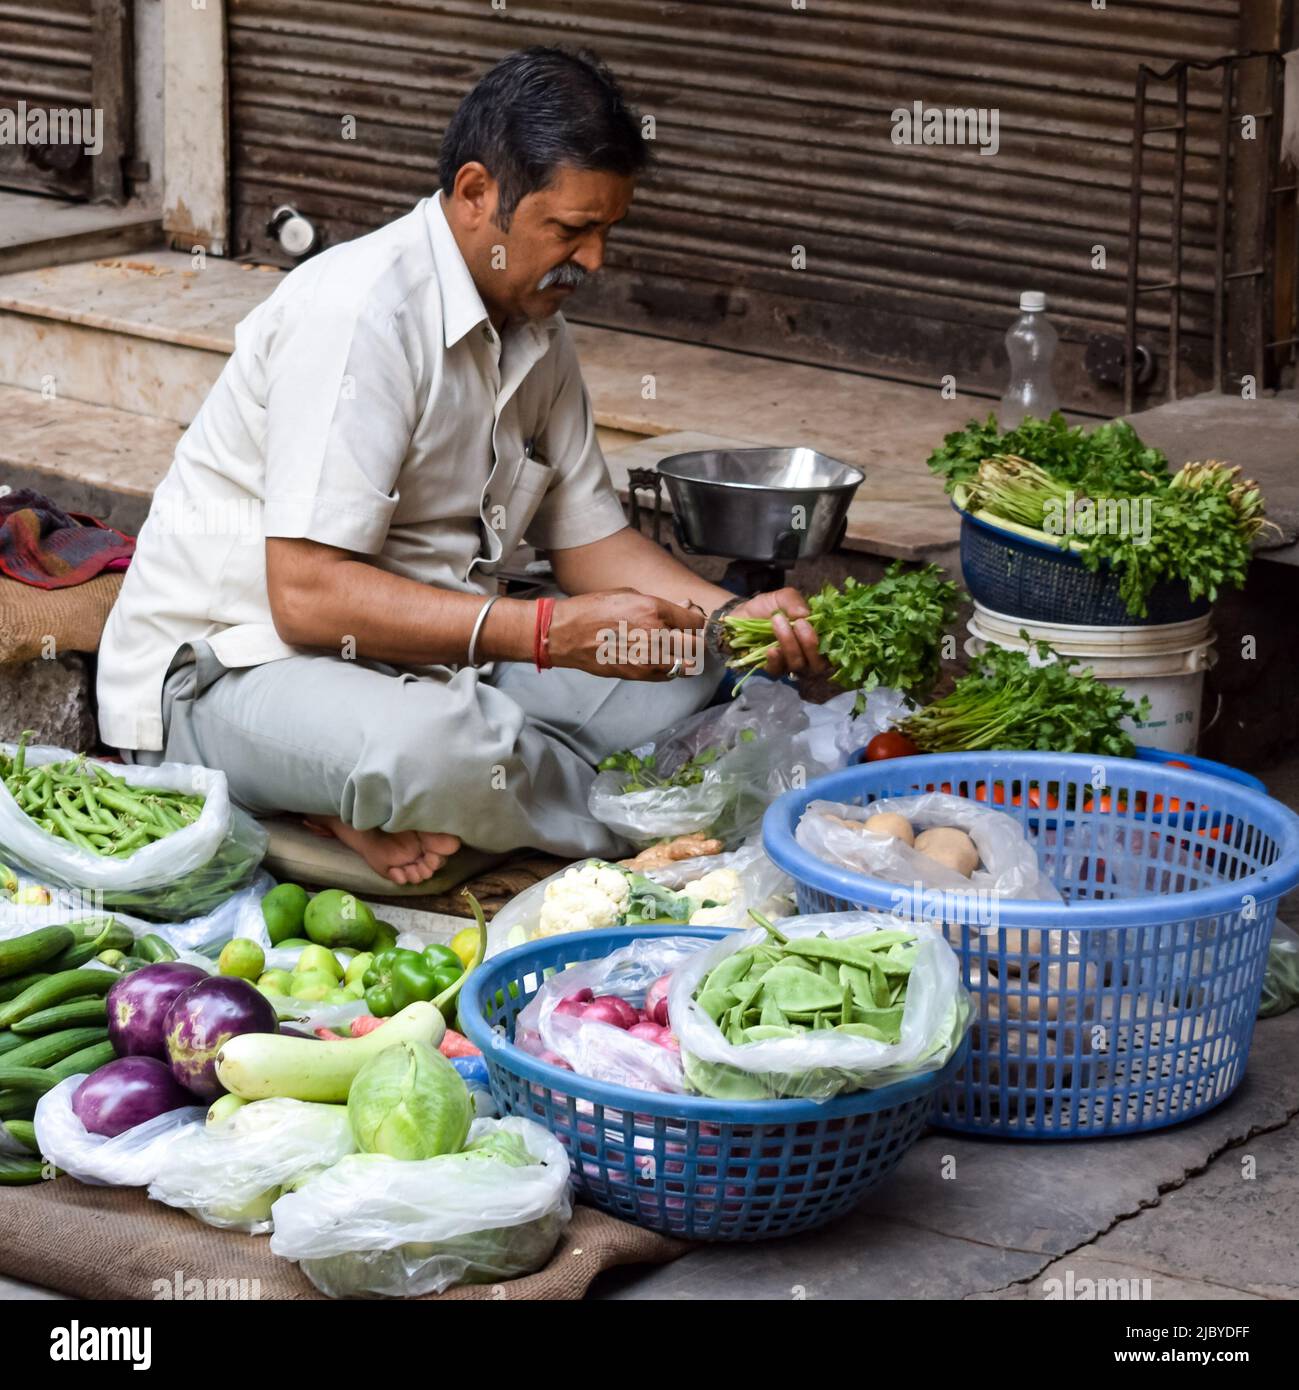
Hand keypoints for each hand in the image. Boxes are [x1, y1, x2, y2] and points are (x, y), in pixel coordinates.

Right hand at [547, 589, 705, 680]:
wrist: (566, 634)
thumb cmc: (594, 609)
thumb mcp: (628, 595)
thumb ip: (660, 604)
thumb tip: (685, 606)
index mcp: (654, 609)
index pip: (695, 622)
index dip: (698, 623)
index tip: (694, 624)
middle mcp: (656, 634)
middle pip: (695, 645)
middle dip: (695, 641)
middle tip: (690, 639)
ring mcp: (648, 657)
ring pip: (686, 664)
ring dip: (686, 659)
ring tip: (679, 653)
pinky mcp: (639, 674)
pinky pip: (668, 676)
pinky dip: (671, 670)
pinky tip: (663, 661)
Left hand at [728, 587, 825, 676]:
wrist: (742, 613)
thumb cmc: (768, 607)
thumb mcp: (783, 597)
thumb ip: (795, 602)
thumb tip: (805, 615)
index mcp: (816, 638)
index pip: (833, 650)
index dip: (831, 642)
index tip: (822, 625)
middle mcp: (807, 655)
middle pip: (818, 664)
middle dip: (810, 643)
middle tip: (799, 623)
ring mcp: (789, 664)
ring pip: (798, 664)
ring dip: (789, 643)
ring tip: (777, 621)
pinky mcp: (772, 669)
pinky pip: (778, 671)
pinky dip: (776, 660)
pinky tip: (771, 648)